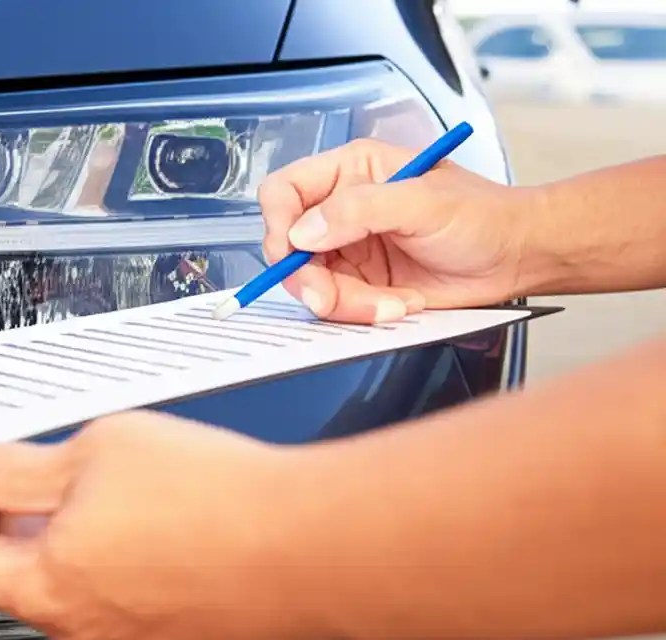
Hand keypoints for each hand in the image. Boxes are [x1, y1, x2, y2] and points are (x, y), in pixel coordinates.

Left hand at [0, 410, 323, 639]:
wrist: (317, 548)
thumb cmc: (213, 502)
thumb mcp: (91, 452)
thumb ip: (7, 467)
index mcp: (45, 587)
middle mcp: (85, 630)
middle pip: (20, 578)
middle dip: (24, 520)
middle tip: (60, 471)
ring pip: (83, 590)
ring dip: (82, 541)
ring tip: (126, 488)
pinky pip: (137, 604)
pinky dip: (134, 565)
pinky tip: (172, 522)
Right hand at [259, 138, 535, 322]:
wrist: (516, 258)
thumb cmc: (482, 216)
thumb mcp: (422, 201)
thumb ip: (359, 209)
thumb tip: (304, 231)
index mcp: (351, 172)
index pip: (285, 191)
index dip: (278, 221)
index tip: (292, 250)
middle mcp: (342, 209)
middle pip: (289, 246)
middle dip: (308, 276)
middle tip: (327, 295)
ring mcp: (350, 249)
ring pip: (310, 282)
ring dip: (341, 301)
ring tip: (386, 303)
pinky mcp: (361, 284)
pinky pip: (336, 304)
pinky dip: (360, 312)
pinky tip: (396, 304)